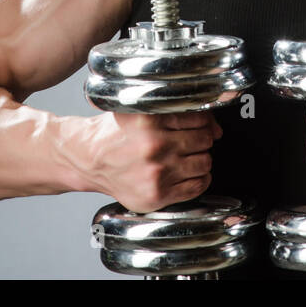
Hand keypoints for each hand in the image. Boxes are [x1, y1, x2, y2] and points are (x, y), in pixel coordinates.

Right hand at [80, 111, 221, 212]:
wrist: (89, 160)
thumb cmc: (115, 134)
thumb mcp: (142, 112)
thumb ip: (180, 115)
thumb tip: (216, 129)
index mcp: (150, 120)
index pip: (199, 118)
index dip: (202, 121)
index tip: (196, 126)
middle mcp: (154, 146)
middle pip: (204, 140)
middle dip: (201, 140)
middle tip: (189, 142)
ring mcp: (157, 172)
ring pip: (204, 162)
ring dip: (201, 159)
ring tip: (185, 158)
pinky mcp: (157, 194)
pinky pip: (197, 186)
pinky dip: (199, 179)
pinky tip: (187, 174)